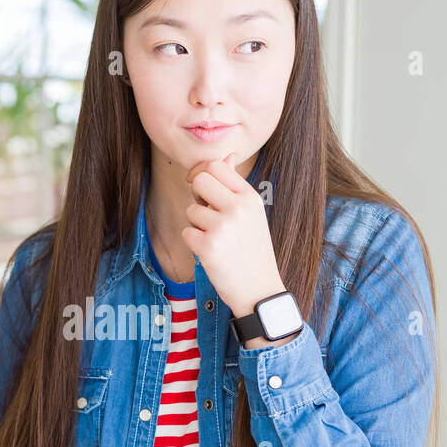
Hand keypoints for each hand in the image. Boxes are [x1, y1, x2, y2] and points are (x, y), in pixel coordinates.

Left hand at [181, 151, 287, 321]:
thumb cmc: (253, 251)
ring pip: (191, 210)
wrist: (260, 290)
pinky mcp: (208, 247)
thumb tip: (227, 156)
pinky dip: (194, 243)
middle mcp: (238, 208)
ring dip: (197, 225)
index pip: (217, 166)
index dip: (202, 173)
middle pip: (200, 181)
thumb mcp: (252, 214)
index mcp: (250, 197)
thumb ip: (235, 186)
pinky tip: (212, 253)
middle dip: (197, 196)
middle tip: (206, 213)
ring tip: (217, 240)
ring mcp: (223, 227)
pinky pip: (186, 232)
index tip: (200, 186)